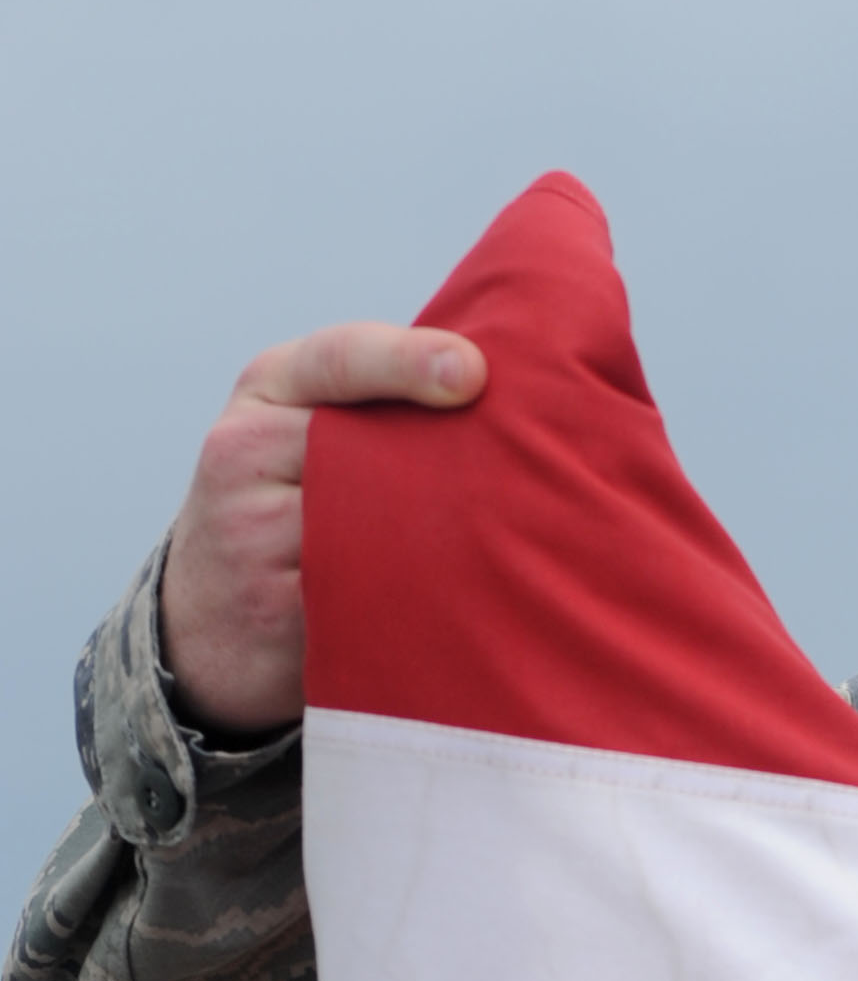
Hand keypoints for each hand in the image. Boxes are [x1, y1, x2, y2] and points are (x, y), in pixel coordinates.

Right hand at [157, 324, 486, 736]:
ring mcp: (249, 531)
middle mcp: (245, 448)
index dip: (409, 363)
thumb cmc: (288, 507)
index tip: (473, 373)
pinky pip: (364, 595)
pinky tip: (464, 598)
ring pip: (369, 525)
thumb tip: (503, 383)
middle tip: (527, 475)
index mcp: (269, 388)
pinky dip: (417, 597)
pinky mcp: (272, 606)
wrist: (206, 621)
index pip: (341, 359)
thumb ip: (377, 401)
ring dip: (443, 537)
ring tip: (506, 541)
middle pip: (366, 444)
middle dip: (448, 462)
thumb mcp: (304, 425)